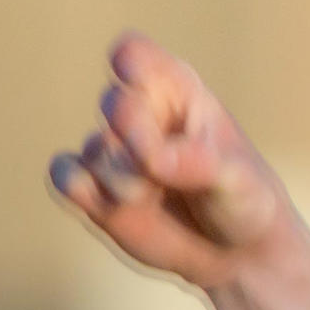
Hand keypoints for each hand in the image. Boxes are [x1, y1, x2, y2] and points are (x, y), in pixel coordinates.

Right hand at [48, 34, 290, 290]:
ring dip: (126, 183)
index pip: (135, 56)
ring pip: (96, 151)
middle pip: (117, 105)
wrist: (235, 253)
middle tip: (164, 172)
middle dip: (140, 143)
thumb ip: (199, 164)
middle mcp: (138, 113)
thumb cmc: (246, 202)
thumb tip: (153, 159)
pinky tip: (113, 206)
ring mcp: (111, 148)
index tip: (139, 85)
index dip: (130, 66)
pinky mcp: (91, 185)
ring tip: (158, 197)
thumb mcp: (240, 180)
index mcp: (176, 91)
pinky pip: (63, 176)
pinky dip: (82, 191)